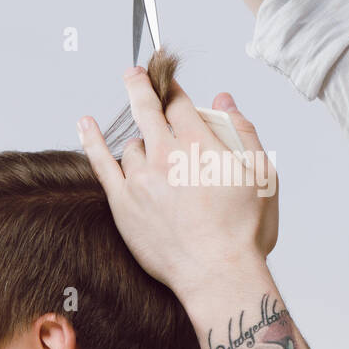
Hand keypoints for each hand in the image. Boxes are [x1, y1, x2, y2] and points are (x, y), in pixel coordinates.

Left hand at [78, 67, 279, 300]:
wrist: (218, 274)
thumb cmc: (245, 232)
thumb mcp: (263, 175)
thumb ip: (243, 131)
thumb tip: (223, 100)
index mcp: (201, 144)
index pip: (179, 103)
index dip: (172, 88)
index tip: (167, 81)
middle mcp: (168, 155)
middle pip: (146, 108)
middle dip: (139, 85)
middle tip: (135, 74)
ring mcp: (142, 178)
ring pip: (131, 144)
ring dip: (139, 141)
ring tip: (150, 153)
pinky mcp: (123, 202)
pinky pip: (101, 163)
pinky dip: (91, 139)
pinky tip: (85, 124)